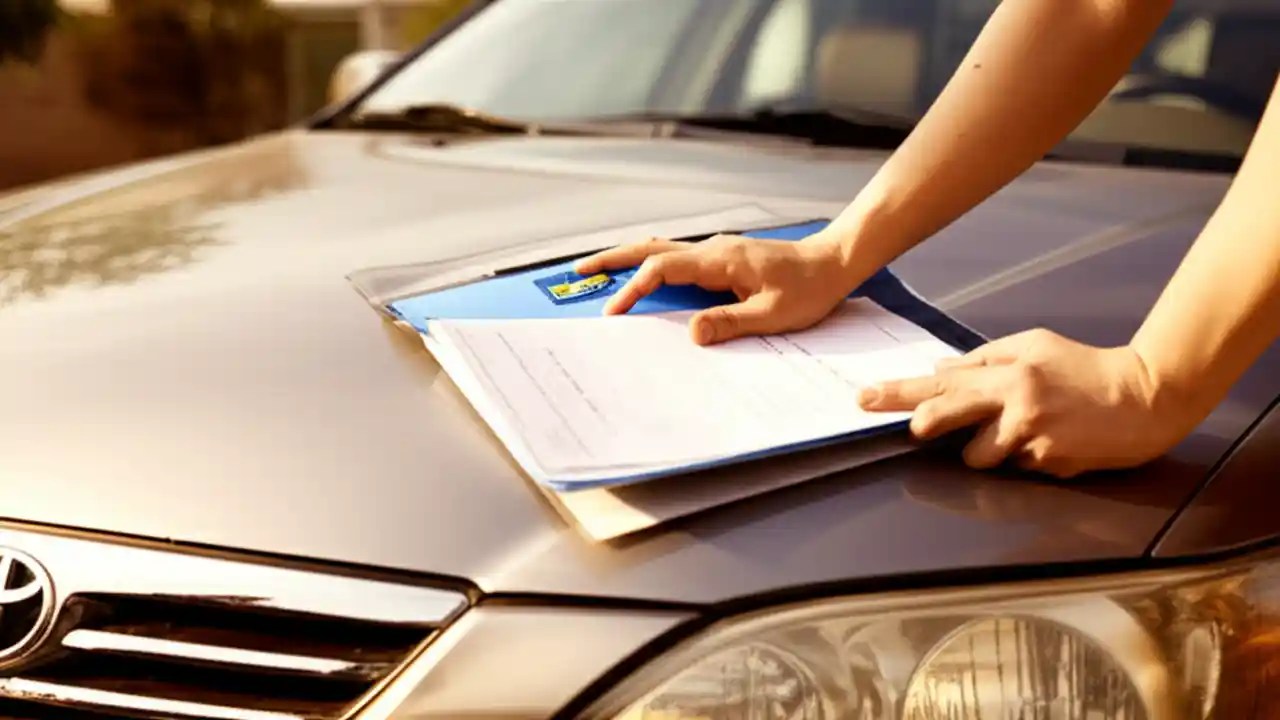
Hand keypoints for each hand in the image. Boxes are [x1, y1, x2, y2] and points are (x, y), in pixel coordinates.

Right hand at [573, 234, 854, 344]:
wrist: (833, 262)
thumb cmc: (809, 289)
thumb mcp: (773, 314)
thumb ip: (731, 323)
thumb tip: (692, 333)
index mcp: (721, 259)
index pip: (663, 267)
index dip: (635, 287)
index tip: (615, 310)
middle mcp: (713, 250)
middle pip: (652, 248)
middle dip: (614, 258)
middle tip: (581, 269)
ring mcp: (716, 252)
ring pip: (662, 250)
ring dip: (630, 259)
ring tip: (599, 271)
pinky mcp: (721, 260)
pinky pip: (677, 260)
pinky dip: (652, 267)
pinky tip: (643, 281)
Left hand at [857, 329, 1193, 477]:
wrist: (1145, 396)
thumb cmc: (1083, 368)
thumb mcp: (1034, 347)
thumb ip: (984, 361)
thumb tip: (938, 372)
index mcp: (1009, 372)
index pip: (941, 383)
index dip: (899, 393)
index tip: (864, 398)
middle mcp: (1015, 404)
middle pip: (947, 417)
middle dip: (925, 424)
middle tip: (916, 427)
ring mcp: (1032, 438)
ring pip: (979, 456)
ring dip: (989, 448)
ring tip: (1028, 429)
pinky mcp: (1049, 465)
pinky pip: (1017, 468)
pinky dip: (1026, 458)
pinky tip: (1055, 441)